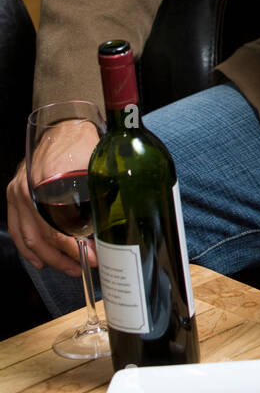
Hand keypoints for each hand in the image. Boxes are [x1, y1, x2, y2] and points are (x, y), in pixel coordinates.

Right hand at [8, 120, 99, 276]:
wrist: (64, 124)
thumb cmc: (81, 141)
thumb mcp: (95, 166)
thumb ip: (99, 194)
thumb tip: (111, 227)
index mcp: (46, 183)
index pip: (57, 229)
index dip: (75, 249)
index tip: (93, 257)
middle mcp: (27, 190)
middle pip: (42, 238)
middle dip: (64, 258)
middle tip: (84, 267)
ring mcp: (18, 193)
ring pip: (28, 238)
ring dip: (48, 258)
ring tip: (69, 268)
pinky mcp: (15, 194)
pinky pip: (17, 229)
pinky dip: (28, 248)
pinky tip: (41, 260)